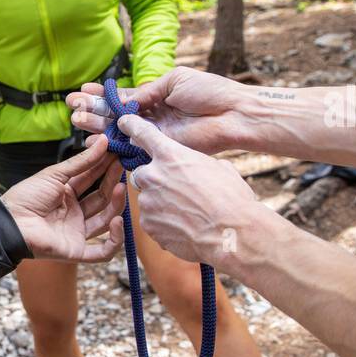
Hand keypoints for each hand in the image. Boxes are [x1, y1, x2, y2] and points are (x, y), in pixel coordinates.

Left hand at [0, 133, 125, 261]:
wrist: (10, 223)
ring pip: (104, 221)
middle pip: (101, 198)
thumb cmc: (26, 197)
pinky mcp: (76, 251)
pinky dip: (115, 239)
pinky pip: (102, 252)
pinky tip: (117, 221)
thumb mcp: (55, 174)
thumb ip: (82, 162)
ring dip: (115, 205)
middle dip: (112, 182)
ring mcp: (76, 233)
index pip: (92, 179)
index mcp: (66, 194)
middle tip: (123, 166)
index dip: (105, 167)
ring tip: (120, 188)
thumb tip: (104, 141)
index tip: (119, 152)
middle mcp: (73, 214)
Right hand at [67, 67, 250, 154]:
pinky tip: (95, 140)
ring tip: (77, 119)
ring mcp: (154, 132)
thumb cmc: (210, 92)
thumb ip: (147, 91)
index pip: (123, 96)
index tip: (83, 90)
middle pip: (116, 114)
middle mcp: (152, 115)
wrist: (232, 114)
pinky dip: (113, 144)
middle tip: (72, 106)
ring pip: (119, 130)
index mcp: (156, 95)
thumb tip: (125, 100)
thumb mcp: (174, 80)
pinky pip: (132, 146)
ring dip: (97, 125)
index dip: (103, 94)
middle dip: (93, 109)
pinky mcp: (159, 147)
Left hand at [114, 112, 266, 267]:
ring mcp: (148, 201)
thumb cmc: (232, 199)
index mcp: (171, 155)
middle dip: (153, 180)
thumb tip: (200, 168)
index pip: (142, 134)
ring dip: (160, 204)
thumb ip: (198, 164)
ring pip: (147, 199)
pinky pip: (151, 221)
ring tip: (186, 213)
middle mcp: (154, 175)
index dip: (131, 126)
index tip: (123, 122)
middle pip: (142, 173)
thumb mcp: (220, 168)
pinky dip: (163, 224)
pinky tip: (184, 227)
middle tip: (175, 190)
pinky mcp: (148, 224)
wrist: (231, 234)